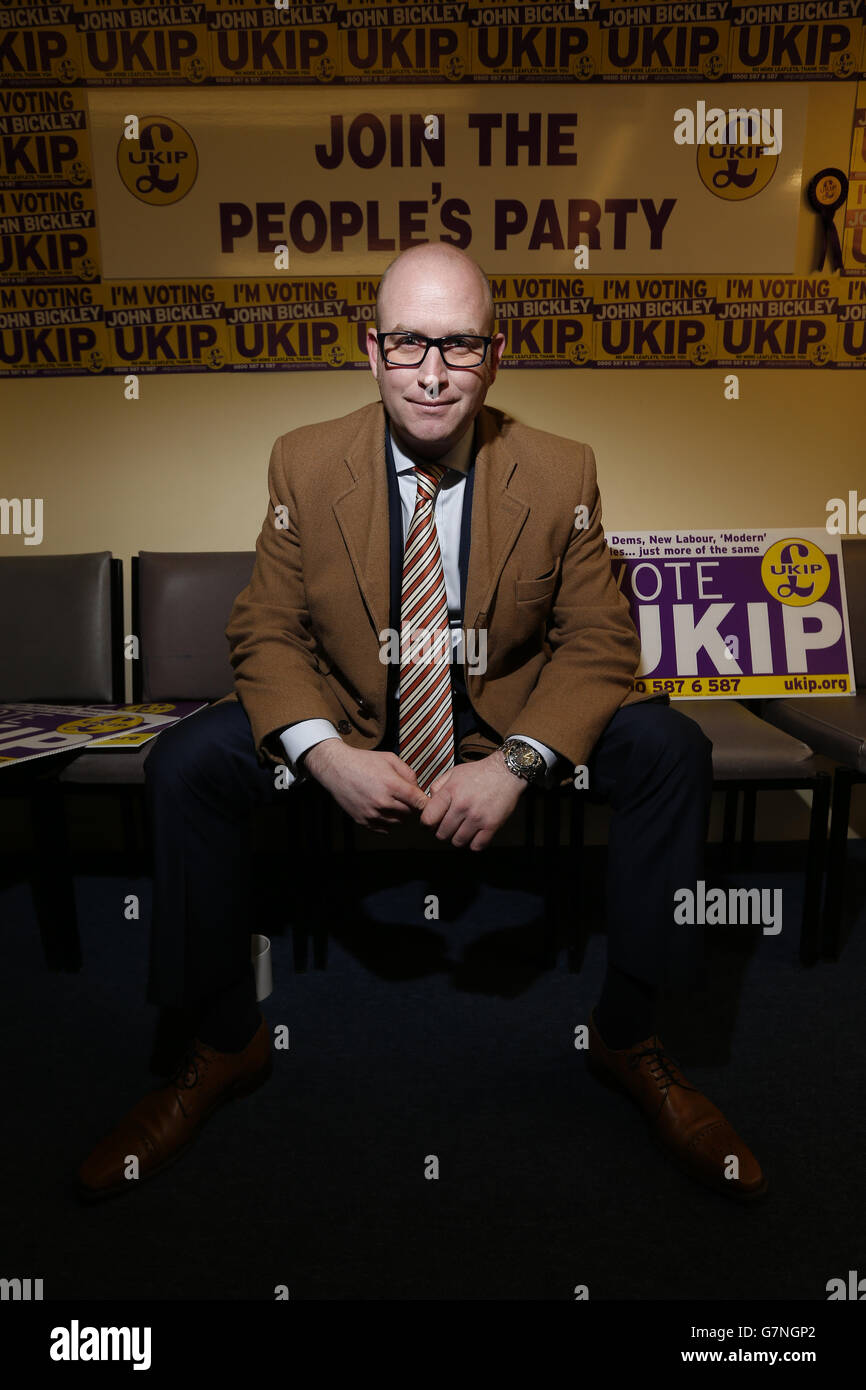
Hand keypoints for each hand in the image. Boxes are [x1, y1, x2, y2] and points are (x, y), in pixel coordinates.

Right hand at [301, 740, 426, 832]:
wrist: (336, 768)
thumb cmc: (364, 761)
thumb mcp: (390, 759)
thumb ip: (409, 773)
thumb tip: (418, 789)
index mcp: (391, 785)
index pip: (419, 802)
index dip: (426, 803)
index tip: (426, 802)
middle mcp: (382, 802)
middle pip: (410, 814)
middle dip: (412, 807)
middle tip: (407, 799)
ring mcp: (372, 813)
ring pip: (398, 823)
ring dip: (400, 815)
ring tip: (394, 803)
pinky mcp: (363, 821)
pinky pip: (384, 829)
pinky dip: (387, 822)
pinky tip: (384, 811)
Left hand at [419, 750, 526, 851]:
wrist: (506, 772)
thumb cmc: (480, 772)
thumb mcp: (454, 772)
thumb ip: (438, 786)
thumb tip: (429, 802)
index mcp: (450, 792)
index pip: (428, 819)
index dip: (426, 824)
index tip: (430, 824)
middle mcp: (462, 806)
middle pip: (442, 834)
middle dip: (442, 832)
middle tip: (448, 827)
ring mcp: (477, 817)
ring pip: (458, 842)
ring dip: (458, 838)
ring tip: (462, 830)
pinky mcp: (492, 825)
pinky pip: (477, 846)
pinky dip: (474, 844)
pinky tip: (474, 835)